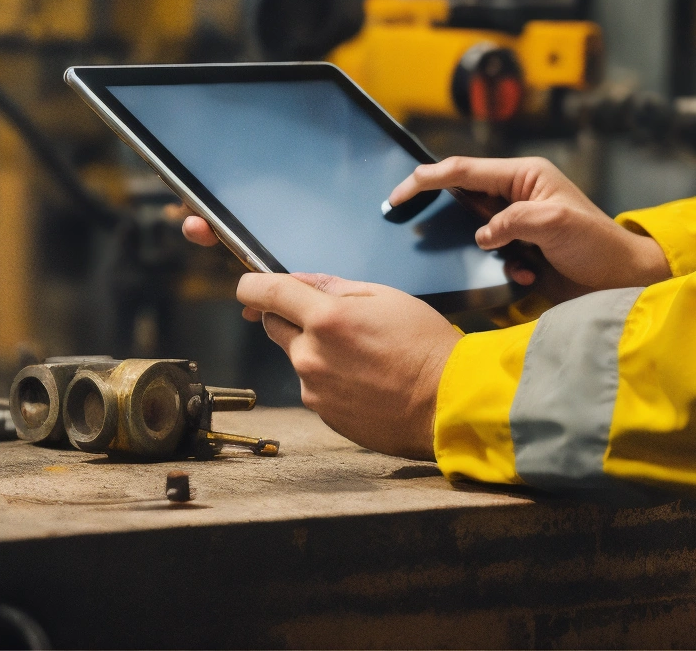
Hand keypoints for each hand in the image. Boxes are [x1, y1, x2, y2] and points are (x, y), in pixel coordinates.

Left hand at [237, 271, 456, 458]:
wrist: (446, 403)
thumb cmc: (425, 345)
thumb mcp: (386, 297)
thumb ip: (334, 286)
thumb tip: (300, 281)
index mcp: (326, 318)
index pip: (266, 292)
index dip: (251, 285)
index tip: (249, 285)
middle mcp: (310, 355)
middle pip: (273, 325)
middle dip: (291, 316)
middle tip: (331, 318)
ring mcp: (314, 389)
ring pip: (298, 357)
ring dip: (317, 350)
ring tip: (364, 355)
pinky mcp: (322, 414)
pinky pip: (315, 385)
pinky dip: (330, 378)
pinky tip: (365, 379)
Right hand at [390, 156, 670, 300]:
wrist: (621, 282)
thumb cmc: (598, 246)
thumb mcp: (558, 224)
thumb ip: (515, 221)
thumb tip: (483, 235)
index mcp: (525, 176)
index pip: (465, 170)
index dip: (427, 178)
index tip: (398, 194)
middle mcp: (518, 195)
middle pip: (465, 195)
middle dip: (446, 214)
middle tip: (415, 225)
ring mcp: (518, 223)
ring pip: (475, 230)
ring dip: (483, 251)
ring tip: (515, 264)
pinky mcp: (520, 250)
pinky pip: (492, 256)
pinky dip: (502, 269)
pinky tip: (528, 277)